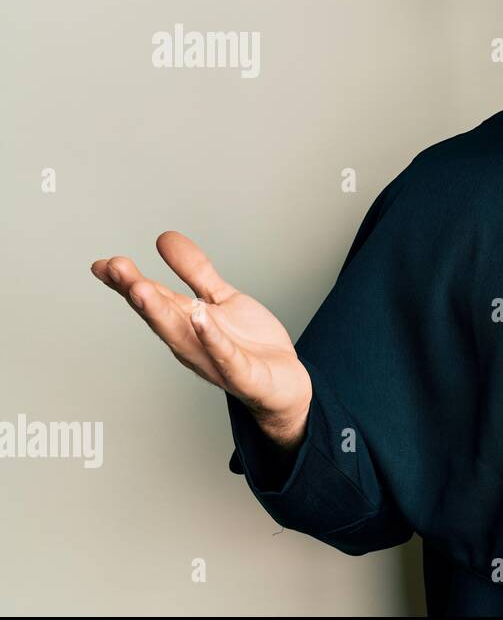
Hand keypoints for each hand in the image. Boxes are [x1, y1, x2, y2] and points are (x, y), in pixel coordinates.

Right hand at [91, 231, 310, 448]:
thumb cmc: (248, 343)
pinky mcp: (242, 374)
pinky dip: (211, 338)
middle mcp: (192, 343)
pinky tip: (200, 317)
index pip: (152, 300)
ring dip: (160, 313)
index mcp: (185, 323)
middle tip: (114, 267)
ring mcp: (214, 360)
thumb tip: (164, 238)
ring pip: (182, 336)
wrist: (285, 382)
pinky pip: (225, 356)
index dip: (126, 283)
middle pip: (160, 315)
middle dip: (136, 292)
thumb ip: (195, 271)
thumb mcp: (220, 299)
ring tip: (141, 288)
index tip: (101, 264)